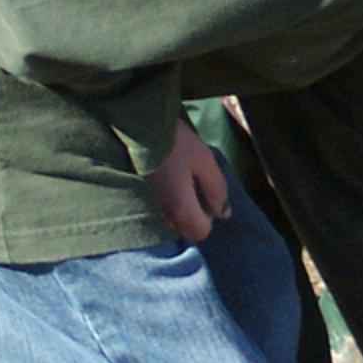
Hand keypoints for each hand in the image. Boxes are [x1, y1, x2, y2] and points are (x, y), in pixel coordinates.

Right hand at [151, 117, 228, 242]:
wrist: (139, 129)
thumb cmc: (177, 145)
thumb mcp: (205, 162)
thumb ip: (217, 190)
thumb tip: (223, 214)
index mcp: (181, 209)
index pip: (200, 232)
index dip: (209, 217)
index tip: (207, 195)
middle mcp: (163, 215)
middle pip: (184, 228)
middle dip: (194, 214)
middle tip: (196, 186)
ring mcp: (149, 208)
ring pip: (171, 220)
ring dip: (180, 208)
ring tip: (182, 181)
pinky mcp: (140, 198)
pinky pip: (159, 210)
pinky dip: (167, 202)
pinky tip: (169, 180)